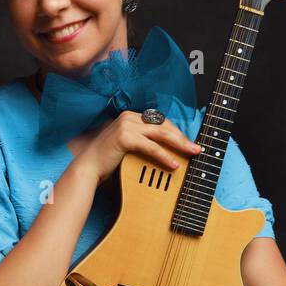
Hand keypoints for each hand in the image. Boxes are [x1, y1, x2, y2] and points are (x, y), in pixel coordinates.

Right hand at [78, 110, 199, 183]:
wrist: (88, 168)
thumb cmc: (108, 160)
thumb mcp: (129, 146)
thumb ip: (144, 141)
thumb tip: (168, 147)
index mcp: (131, 116)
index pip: (160, 121)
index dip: (177, 132)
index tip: (189, 142)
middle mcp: (129, 116)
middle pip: (163, 125)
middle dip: (182, 137)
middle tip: (197, 148)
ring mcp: (127, 125)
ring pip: (161, 133)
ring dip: (179, 144)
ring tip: (192, 153)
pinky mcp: (125, 137)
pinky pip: (151, 147)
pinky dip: (164, 156)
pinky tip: (174, 164)